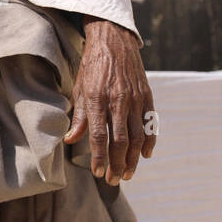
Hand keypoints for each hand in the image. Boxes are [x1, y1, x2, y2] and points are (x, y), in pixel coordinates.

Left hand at [63, 17, 155, 183]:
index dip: (100, 158)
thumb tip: (71, 140)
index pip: (100, 136)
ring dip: (133, 159)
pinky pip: (150, 124)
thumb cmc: (92, 66)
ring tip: (127, 173)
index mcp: (98, 99)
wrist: (114, 41)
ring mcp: (135, 99)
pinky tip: (144, 155)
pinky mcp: (147, 96)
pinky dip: (149, 142)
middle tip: (114, 180)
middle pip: (120, 141)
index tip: (98, 173)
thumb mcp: (79, 88)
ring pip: (138, 137)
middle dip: (117, 164)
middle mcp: (119, 100)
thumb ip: (78, 117)